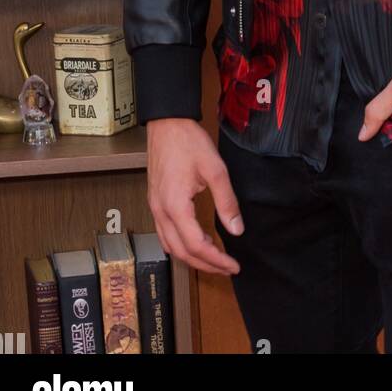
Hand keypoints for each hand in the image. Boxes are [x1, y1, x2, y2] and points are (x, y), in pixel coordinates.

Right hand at [146, 118, 242, 274]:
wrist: (166, 123)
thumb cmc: (188, 141)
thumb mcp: (215, 169)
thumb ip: (226, 201)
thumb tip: (236, 229)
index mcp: (175, 206)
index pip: (196, 246)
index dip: (216, 260)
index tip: (233, 265)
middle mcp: (160, 212)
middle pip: (181, 252)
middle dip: (205, 265)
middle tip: (227, 268)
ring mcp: (155, 208)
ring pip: (171, 246)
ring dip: (192, 258)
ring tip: (214, 260)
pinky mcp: (155, 202)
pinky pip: (165, 234)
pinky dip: (181, 246)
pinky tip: (195, 242)